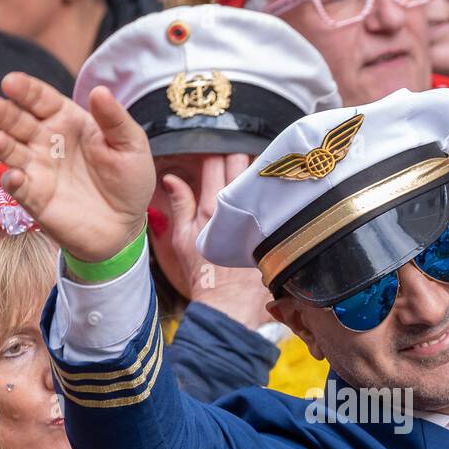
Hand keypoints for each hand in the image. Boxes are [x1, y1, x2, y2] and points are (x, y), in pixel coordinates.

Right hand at [0, 72, 153, 262]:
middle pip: (18, 121)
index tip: (11, 82)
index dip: (26, 90)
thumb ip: (115, 119)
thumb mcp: (131, 146)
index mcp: (68, 120)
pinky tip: (15, 176)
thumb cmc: (129, 181)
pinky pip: (17, 186)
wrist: (126, 226)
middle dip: (3, 112)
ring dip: (1, 145)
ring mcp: (37, 169)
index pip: (41, 99)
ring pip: (11, 151)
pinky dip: (12, 181)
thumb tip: (100, 91)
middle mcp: (46, 141)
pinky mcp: (34, 197)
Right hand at [165, 154, 271, 329]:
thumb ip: (179, 204)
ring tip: (258, 162)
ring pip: (260, 176)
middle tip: (239, 147)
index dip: (216, 149)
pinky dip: (274, 189)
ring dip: (258, 166)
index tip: (217, 144)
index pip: (215, 162)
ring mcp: (257, 217)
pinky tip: (276, 184)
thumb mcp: (182, 239)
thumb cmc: (203, 275)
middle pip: (240, 162)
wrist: (227, 304)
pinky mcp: (273, 229)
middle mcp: (235, 208)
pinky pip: (276, 199)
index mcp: (211, 207)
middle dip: (239, 150)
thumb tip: (172, 177)